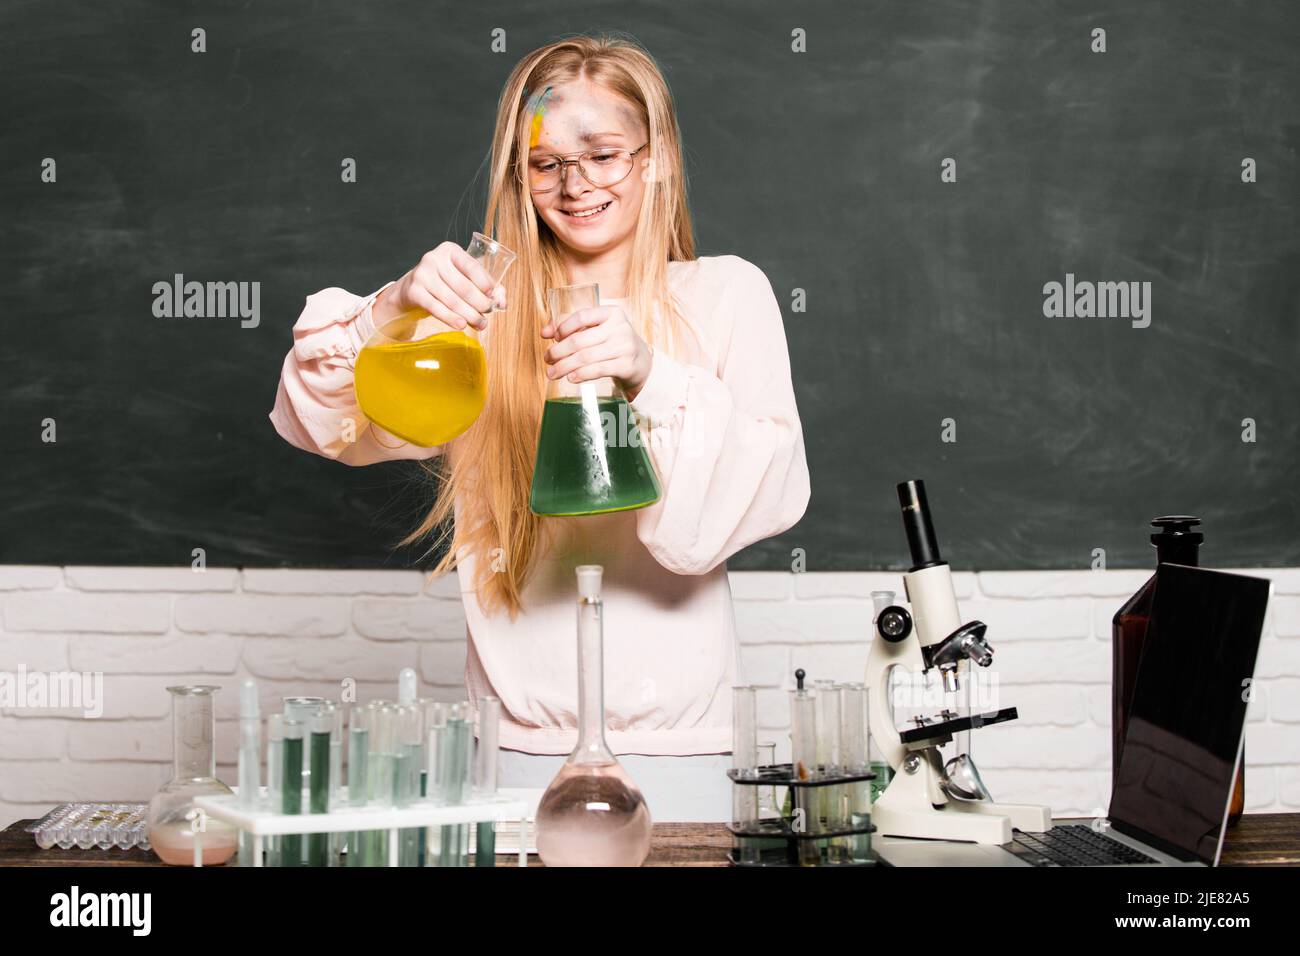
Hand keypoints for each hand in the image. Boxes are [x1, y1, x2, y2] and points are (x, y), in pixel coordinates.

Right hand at [372, 241, 506, 331]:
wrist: (412, 289)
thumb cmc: (445, 282)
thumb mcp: (464, 277)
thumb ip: (488, 287)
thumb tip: (502, 302)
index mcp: (450, 250)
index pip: (472, 266)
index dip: (485, 283)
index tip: (493, 296)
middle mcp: (434, 258)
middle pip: (463, 286)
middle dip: (480, 303)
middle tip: (488, 313)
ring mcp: (422, 274)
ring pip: (452, 300)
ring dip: (469, 315)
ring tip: (481, 324)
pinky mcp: (414, 291)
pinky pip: (436, 308)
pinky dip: (451, 318)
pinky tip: (462, 325)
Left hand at [542, 305, 652, 400]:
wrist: (640, 362)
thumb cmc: (611, 342)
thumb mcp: (597, 329)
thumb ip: (570, 326)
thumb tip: (544, 332)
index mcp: (611, 313)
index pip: (582, 315)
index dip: (563, 327)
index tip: (553, 337)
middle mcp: (620, 327)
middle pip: (580, 340)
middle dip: (558, 351)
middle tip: (547, 359)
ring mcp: (625, 347)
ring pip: (586, 357)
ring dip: (565, 366)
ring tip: (552, 373)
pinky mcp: (627, 365)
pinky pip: (599, 370)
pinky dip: (582, 375)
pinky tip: (570, 378)